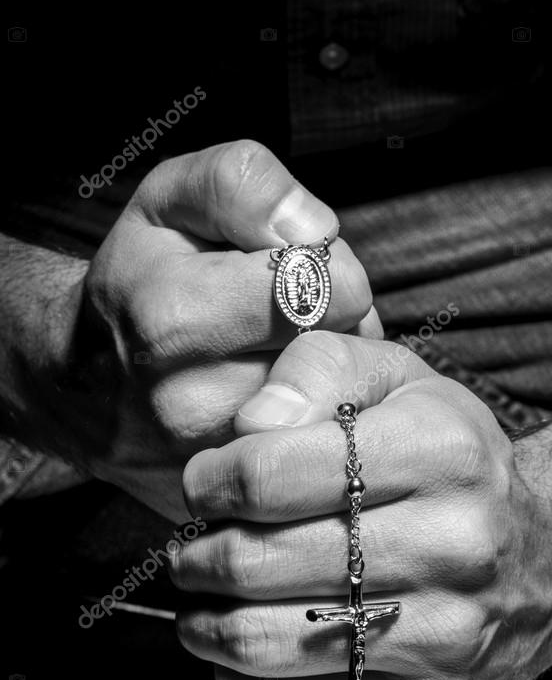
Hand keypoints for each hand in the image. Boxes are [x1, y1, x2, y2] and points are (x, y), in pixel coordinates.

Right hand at [3, 142, 380, 519]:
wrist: (89, 380)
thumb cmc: (143, 278)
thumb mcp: (173, 199)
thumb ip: (244, 182)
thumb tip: (312, 229)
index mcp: (171, 317)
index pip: (323, 287)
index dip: (329, 267)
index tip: (299, 269)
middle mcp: (188, 402)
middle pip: (335, 352)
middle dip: (331, 325)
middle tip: (290, 315)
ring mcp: (211, 462)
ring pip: (334, 406)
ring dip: (325, 377)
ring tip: (275, 357)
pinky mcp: (232, 497)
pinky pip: (318, 454)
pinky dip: (315, 423)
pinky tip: (278, 402)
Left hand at [170, 332, 551, 679]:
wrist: (550, 556)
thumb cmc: (450, 457)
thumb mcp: (398, 380)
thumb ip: (315, 370)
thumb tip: (246, 425)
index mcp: (441, 451)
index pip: (268, 474)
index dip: (209, 482)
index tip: (203, 486)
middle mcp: (454, 545)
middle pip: (258, 563)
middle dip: (197, 557)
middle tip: (190, 550)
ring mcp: (449, 634)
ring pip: (268, 643)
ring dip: (205, 625)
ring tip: (201, 601)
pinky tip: (238, 651)